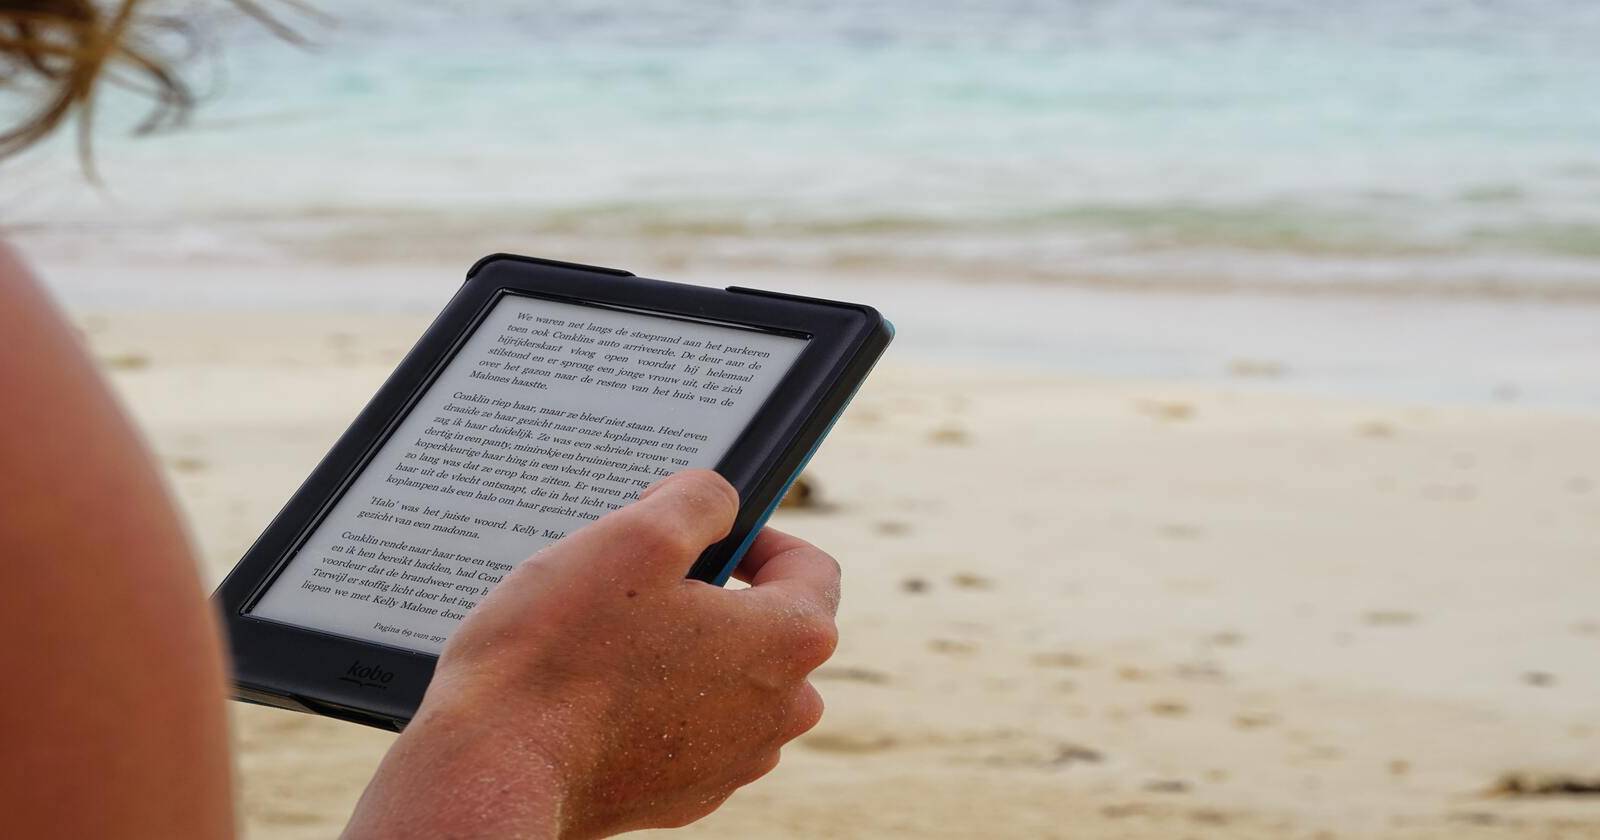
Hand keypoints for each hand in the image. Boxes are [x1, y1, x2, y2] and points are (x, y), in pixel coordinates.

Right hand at [343, 470, 840, 838]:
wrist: (494, 768)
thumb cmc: (559, 652)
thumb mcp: (635, 535)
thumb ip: (699, 499)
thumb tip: (718, 502)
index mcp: (789, 641)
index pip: (810, 567)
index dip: (759, 535)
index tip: (711, 534)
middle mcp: (781, 710)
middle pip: (769, 627)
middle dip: (716, 596)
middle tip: (643, 583)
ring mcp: (735, 761)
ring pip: (728, 680)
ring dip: (685, 651)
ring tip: (611, 638)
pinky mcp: (687, 793)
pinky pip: (689, 729)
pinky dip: (657, 703)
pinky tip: (597, 691)